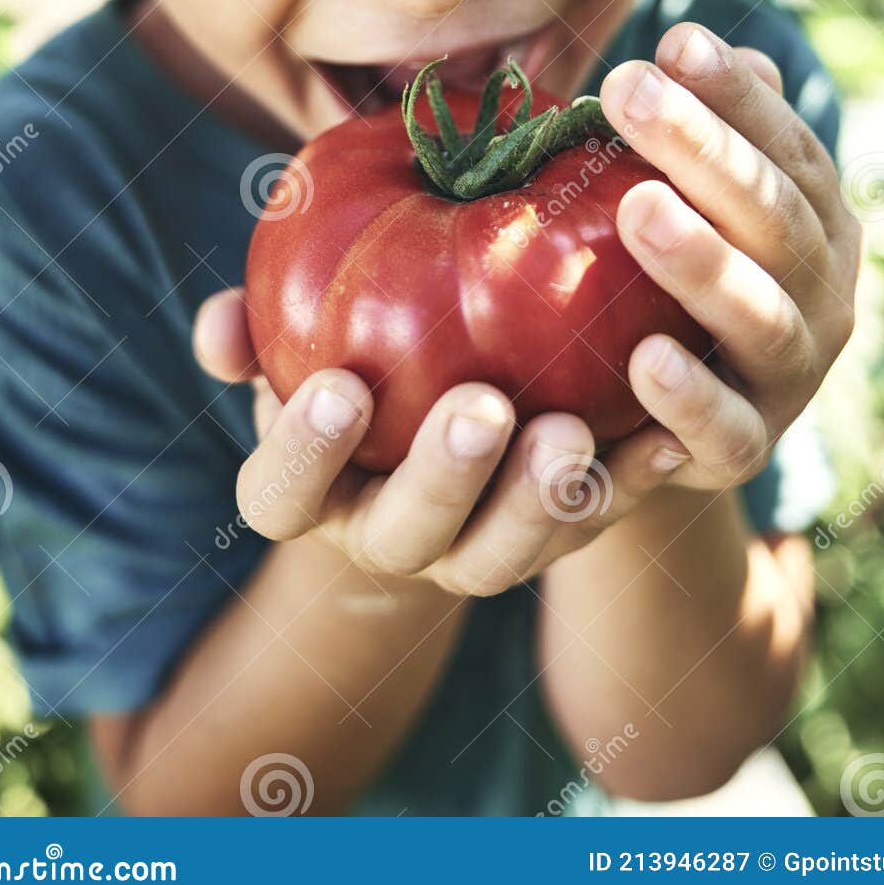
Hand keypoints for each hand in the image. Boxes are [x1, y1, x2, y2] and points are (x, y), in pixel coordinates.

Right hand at [194, 291, 699, 597]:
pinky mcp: (554, 537)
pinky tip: (666, 435)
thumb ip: (252, 331)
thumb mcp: (293, 339)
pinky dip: (632, 484)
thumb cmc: (346, 358)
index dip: (304, 454)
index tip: (340, 387)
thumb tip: (217, 325)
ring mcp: (474, 551)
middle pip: (406, 535)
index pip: (281, 496)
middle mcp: (389, 539)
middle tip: (484, 407)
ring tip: (571, 435)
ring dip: (539, 503)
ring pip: (503, 558)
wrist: (430, 421)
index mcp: (309, 494)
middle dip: (445, 478)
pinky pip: (596, 526)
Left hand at [595, 21, 860, 494]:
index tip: (674, 41)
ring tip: (636, 209)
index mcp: (814, 219)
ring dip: (702, 261)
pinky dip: (691, 397)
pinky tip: (644, 359)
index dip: (735, 95)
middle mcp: (822, 290)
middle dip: (702, 149)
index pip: (785, 145)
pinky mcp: (748, 447)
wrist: (666, 423)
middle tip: (627, 90)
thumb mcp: (687, 203)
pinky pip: (727, 430)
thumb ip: (692, 138)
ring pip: (761, 316)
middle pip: (771, 214)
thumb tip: (682, 46)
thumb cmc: (668, 280)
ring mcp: (792, 372)